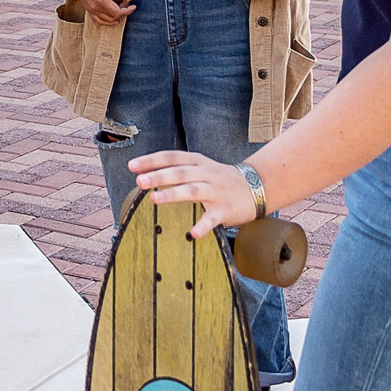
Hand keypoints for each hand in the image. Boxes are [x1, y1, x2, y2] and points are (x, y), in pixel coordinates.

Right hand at [69, 0, 137, 22]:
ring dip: (117, 16)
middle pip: (113, 17)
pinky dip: (108, 21)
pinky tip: (114, 19)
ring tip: (121, 7)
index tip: (133, 6)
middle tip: (126, 1)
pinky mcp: (88, 10)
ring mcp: (91, 9)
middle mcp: (95, 7)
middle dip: (123, 11)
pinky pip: (99, 20)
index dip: (128, 10)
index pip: (117, 12)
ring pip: (107, 20)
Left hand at [128, 149, 256, 238]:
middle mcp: (205, 174)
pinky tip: (193, 234)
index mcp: (198, 162)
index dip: (152, 160)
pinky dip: (203, 225)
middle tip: (139, 181)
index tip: (132, 166)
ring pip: (192, 190)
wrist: (258, 186)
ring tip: (154, 199)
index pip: (172, 157)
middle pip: (180, 172)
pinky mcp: (225, 209)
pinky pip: (212, 218)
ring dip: (173, 194)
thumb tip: (148, 172)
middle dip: (158, 176)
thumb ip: (180, 169)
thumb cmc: (221, 179)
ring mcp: (215, 191)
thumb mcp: (202, 166)